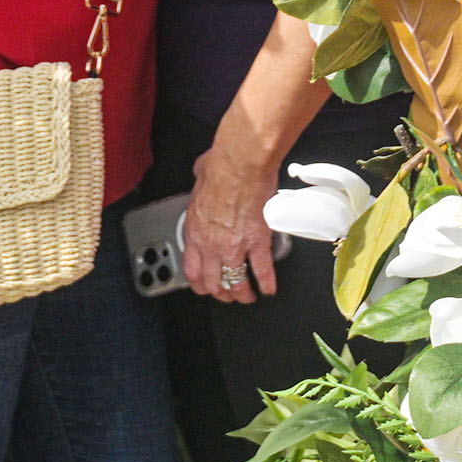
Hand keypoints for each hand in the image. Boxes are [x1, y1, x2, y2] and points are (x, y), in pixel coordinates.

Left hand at [182, 146, 281, 305]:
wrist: (240, 165)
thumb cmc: (220, 167)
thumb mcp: (198, 179)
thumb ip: (200, 186)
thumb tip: (202, 175)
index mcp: (196, 230)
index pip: (192, 269)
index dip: (199, 283)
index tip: (204, 286)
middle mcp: (212, 244)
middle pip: (214, 282)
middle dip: (221, 293)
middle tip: (228, 296)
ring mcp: (235, 246)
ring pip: (236, 282)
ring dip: (243, 293)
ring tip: (248, 296)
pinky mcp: (257, 241)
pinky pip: (262, 270)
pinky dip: (266, 282)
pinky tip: (269, 288)